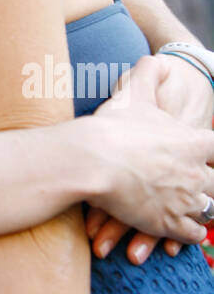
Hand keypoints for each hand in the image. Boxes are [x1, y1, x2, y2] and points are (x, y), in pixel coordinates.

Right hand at [90, 54, 213, 259]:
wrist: (91, 160)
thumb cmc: (113, 126)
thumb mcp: (133, 92)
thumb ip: (147, 72)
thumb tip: (154, 57)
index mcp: (193, 142)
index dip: (213, 152)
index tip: (208, 155)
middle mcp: (196, 173)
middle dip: (211, 184)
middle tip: (199, 183)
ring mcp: (184, 201)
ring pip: (210, 211)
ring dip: (203, 209)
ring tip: (193, 208)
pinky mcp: (167, 224)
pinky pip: (193, 235)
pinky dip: (190, 234)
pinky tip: (183, 229)